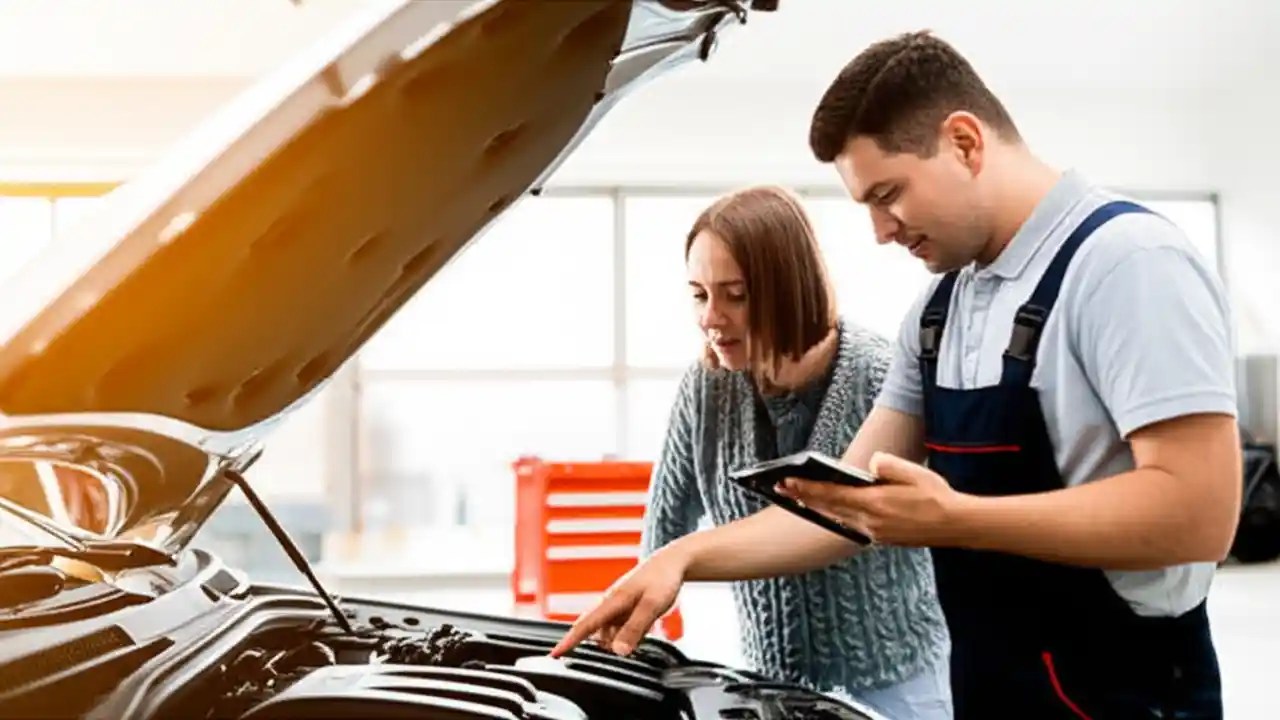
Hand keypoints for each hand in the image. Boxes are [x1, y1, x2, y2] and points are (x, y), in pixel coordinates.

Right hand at [549, 544, 687, 657]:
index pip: (585, 624)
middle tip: (589, 658)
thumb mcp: (651, 606)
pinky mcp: (626, 609)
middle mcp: (610, 603)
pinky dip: (620, 638)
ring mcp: (618, 606)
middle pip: (590, 628)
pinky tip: (633, 641)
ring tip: (626, 647)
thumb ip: (634, 628)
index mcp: (612, 600)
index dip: (569, 641)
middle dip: (584, 644)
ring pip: (605, 631)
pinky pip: (617, 628)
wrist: (672, 563)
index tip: (554, 653)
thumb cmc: (662, 579)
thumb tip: (618, 651)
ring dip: (610, 643)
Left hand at [777, 451, 968, 546]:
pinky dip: (838, 516)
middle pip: (829, 508)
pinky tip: (831, 510)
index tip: (786, 481)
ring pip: (838, 518)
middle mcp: (870, 521)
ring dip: (818, 508)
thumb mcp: (912, 472)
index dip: (806, 488)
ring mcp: (875, 532)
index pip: (831, 494)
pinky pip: (852, 526)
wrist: (956, 525)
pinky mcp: (882, 538)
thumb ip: (887, 464)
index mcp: (874, 504)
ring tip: (800, 498)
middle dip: (804, 497)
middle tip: (781, 488)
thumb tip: (871, 464)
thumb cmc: (936, 496)